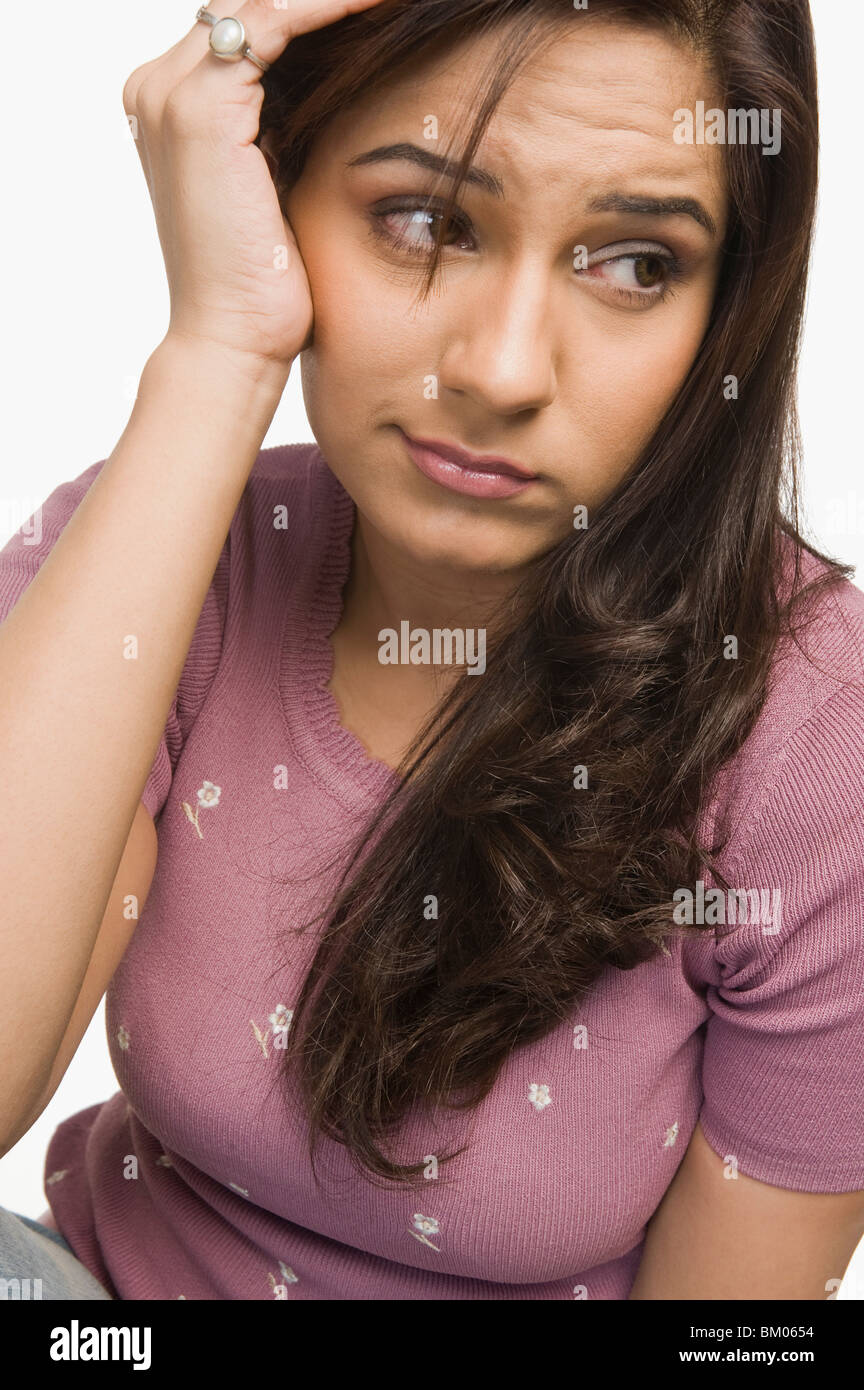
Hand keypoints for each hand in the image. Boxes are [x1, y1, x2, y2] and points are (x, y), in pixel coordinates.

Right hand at [122, 0, 389, 370]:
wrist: (234, 340)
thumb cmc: (263, 284)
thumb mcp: (274, 185)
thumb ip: (284, 128)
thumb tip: (338, 84)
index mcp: (171, 105)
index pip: (246, 25)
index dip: (312, 10)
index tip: (377, 10)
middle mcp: (159, 88)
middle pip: (249, 2)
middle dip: (323, 0)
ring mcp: (172, 94)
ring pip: (261, 3)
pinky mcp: (202, 110)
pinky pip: (273, 23)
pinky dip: (331, 8)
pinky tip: (380, 6)